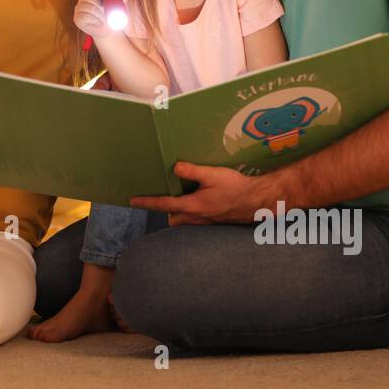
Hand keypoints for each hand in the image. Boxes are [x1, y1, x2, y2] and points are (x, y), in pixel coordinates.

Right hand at [73, 0, 128, 41]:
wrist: (106, 30)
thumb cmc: (111, 15)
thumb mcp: (119, 5)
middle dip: (101, 5)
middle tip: (107, 11)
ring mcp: (79, 8)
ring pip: (89, 7)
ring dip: (99, 14)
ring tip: (104, 19)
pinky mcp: (77, 18)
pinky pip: (86, 16)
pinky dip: (94, 20)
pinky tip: (97, 23)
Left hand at [129, 161, 262, 224]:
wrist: (256, 201)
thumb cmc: (235, 187)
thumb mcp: (213, 175)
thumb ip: (193, 171)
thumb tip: (175, 167)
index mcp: (192, 206)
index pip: (163, 204)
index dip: (146, 202)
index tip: (132, 200)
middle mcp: (196, 217)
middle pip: (172, 217)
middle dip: (165, 209)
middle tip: (161, 195)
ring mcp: (205, 221)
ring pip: (183, 220)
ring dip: (178, 211)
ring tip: (179, 195)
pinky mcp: (213, 220)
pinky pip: (195, 219)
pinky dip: (190, 212)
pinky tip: (198, 199)